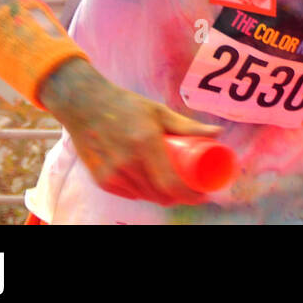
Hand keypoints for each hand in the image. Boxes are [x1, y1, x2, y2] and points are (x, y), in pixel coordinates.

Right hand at [42, 58, 222, 206]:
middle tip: (193, 189)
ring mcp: (113, 174)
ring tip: (175, 185)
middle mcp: (128, 163)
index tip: (203, 195)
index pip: (171, 183)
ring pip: (145, 197)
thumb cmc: (126, 105)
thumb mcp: (159, 112)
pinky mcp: (102, 180)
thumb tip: (219, 133)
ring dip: (162, 195)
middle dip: (180, 196)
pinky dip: (144, 192)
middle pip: (160, 195)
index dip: (190, 194)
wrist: (84, 105)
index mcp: (145, 145)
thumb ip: (187, 126)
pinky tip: (152, 184)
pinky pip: (130, 194)